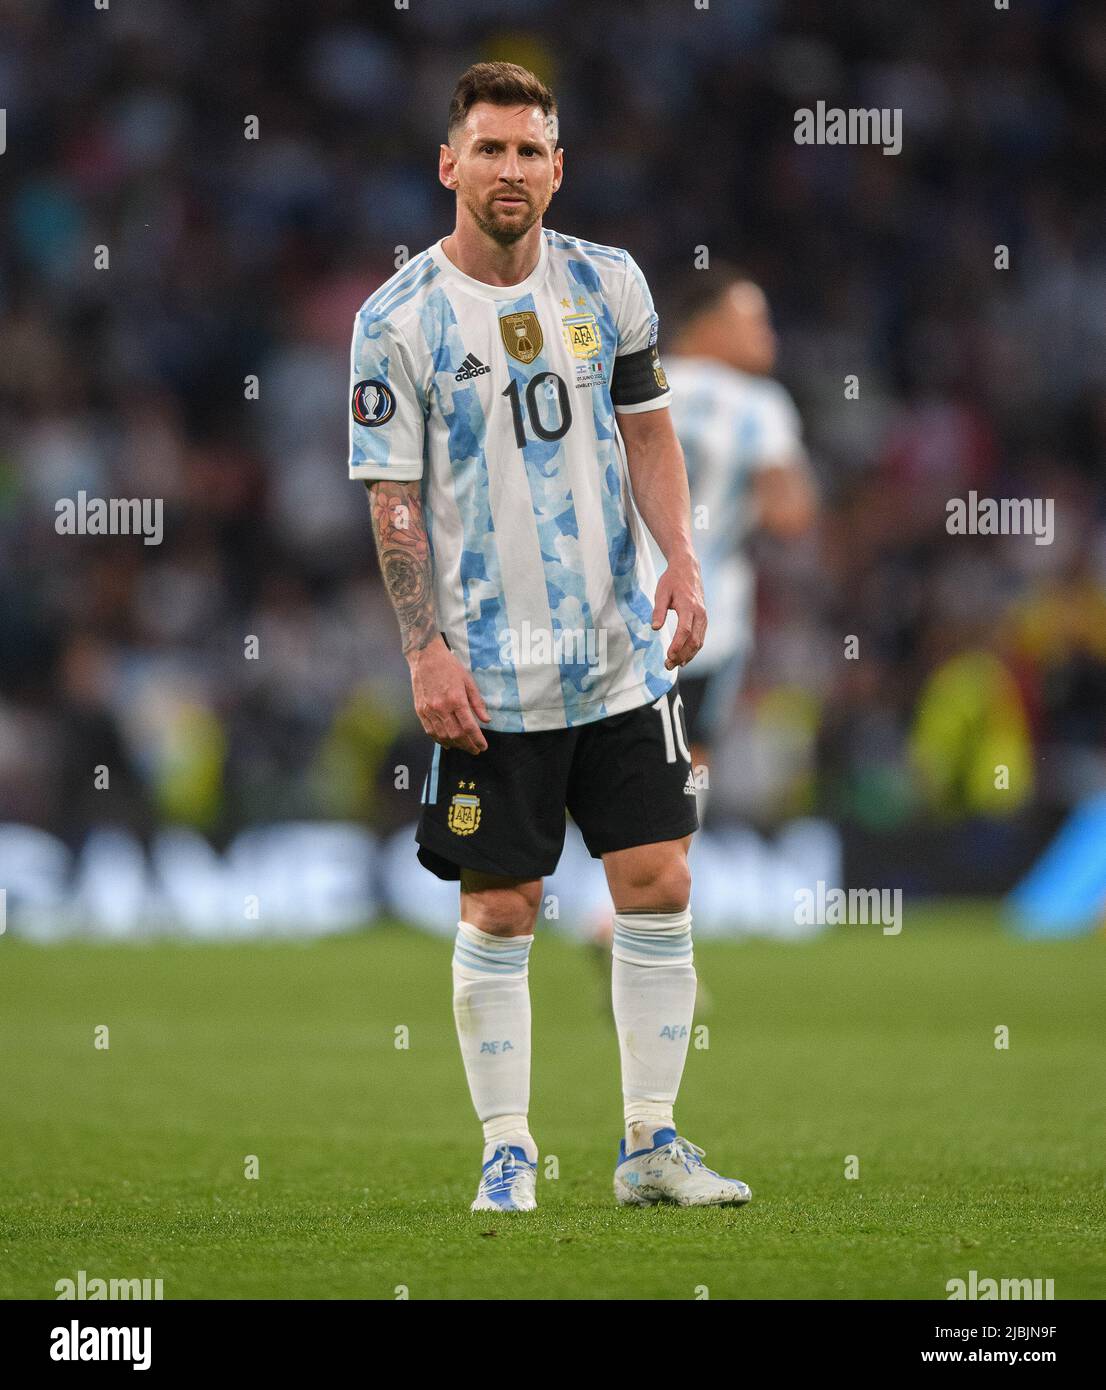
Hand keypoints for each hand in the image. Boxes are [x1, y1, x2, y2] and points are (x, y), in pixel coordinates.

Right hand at [407, 636, 490, 753]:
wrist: (425, 657)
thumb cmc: (449, 666)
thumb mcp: (468, 681)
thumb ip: (477, 703)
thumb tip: (486, 720)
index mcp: (456, 699)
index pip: (469, 727)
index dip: (477, 740)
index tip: (483, 747)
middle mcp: (441, 708)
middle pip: (456, 735)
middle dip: (468, 746)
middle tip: (475, 750)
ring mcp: (429, 710)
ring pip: (442, 736)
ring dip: (455, 745)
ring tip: (464, 747)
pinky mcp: (420, 711)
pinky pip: (430, 731)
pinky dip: (439, 740)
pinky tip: (447, 743)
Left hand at [652, 555, 706, 669]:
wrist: (688, 569)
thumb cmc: (672, 580)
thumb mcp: (661, 593)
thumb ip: (658, 611)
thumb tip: (655, 628)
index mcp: (688, 606)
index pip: (684, 630)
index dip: (677, 645)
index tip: (668, 656)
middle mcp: (699, 613)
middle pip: (693, 640)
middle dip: (681, 655)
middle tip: (668, 665)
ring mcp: (703, 616)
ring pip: (699, 642)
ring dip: (687, 655)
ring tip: (674, 665)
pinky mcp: (703, 619)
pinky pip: (701, 638)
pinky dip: (693, 650)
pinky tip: (684, 658)